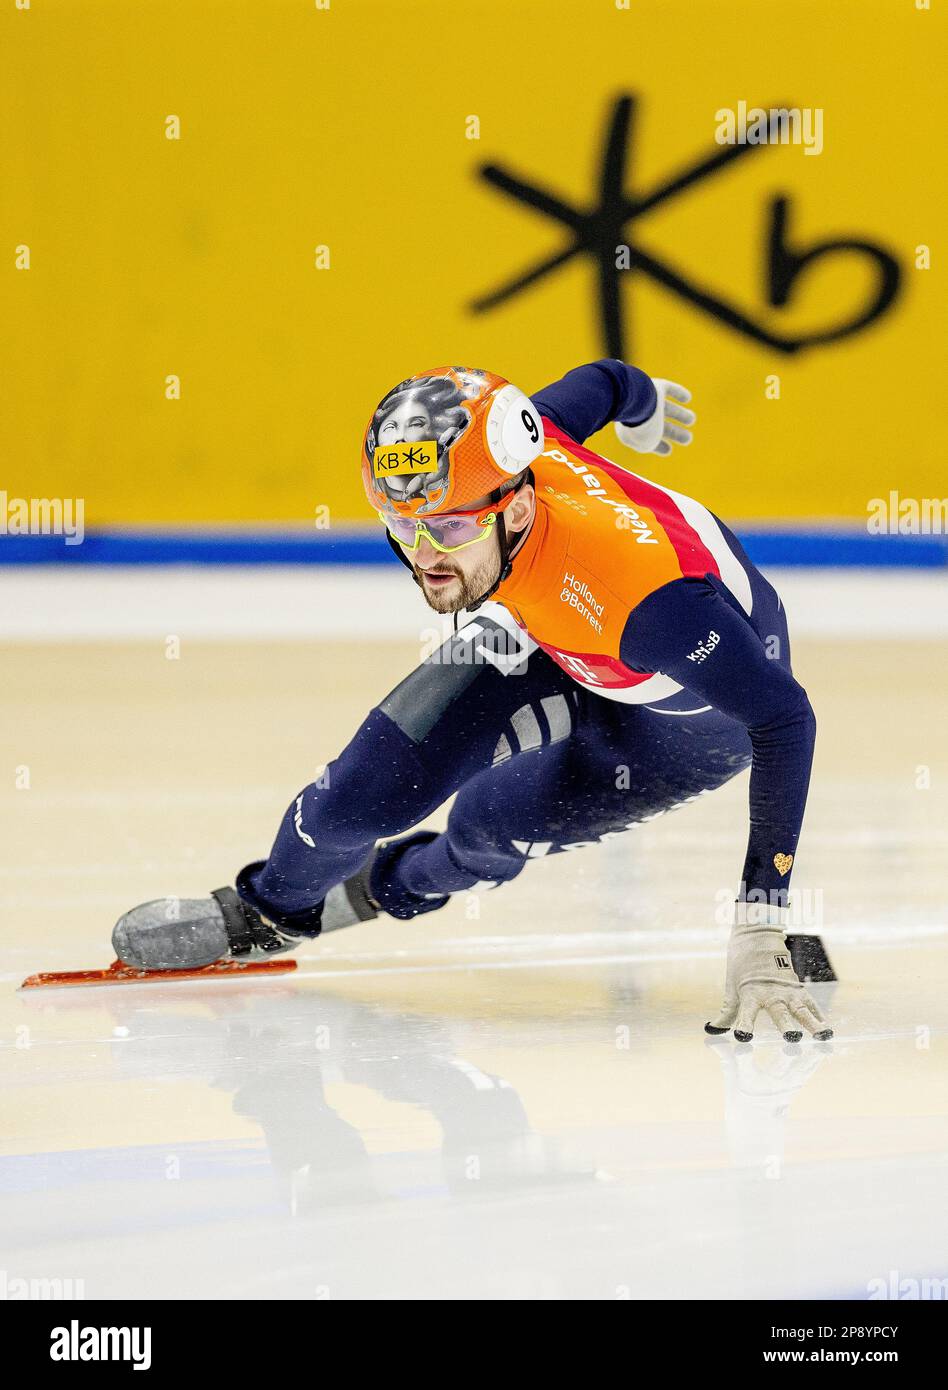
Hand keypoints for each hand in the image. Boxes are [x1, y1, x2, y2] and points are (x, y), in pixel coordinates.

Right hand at [614, 378, 694, 456]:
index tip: (669, 450)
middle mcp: (645, 416)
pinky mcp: (656, 387)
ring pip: (668, 408)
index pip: (651, 439)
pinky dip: (679, 393)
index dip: (659, 445)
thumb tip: (667, 450)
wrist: (632, 403)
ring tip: (691, 420)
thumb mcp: (644, 443)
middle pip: (662, 425)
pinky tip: (687, 398)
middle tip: (687, 439)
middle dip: (675, 433)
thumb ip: (654, 445)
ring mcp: (651, 402)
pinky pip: (670, 389)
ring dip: (681, 414)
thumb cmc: (637, 426)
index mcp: (638, 430)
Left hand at [705, 902, 833, 1041]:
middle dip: (786, 1026)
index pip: (746, 1013)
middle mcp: (770, 993)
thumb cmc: (741, 965)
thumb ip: (727, 1013)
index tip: (742, 1037)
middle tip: (792, 1039)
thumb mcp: (731, 987)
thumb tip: (711, 1030)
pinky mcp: (797, 987)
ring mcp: (786, 990)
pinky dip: (818, 1015)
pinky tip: (826, 1027)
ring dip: (812, 1022)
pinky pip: (810, 1003)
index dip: (744, 1025)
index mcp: (750, 994)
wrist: (758, 936)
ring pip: (801, 1008)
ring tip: (823, 1035)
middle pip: (779, 1012)